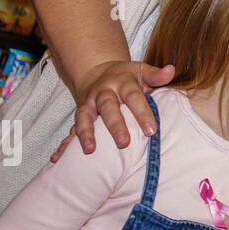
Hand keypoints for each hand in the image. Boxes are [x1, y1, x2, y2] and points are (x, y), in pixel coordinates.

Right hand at [51, 60, 175, 160]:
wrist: (99, 72)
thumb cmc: (128, 76)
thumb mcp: (142, 70)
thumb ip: (156, 75)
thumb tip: (171, 70)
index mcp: (122, 82)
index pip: (133, 97)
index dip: (141, 112)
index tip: (151, 130)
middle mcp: (103, 92)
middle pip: (108, 107)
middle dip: (115, 126)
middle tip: (124, 143)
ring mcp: (89, 104)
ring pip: (85, 117)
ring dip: (85, 133)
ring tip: (89, 150)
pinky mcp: (80, 114)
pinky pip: (70, 130)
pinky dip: (63, 144)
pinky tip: (57, 158)